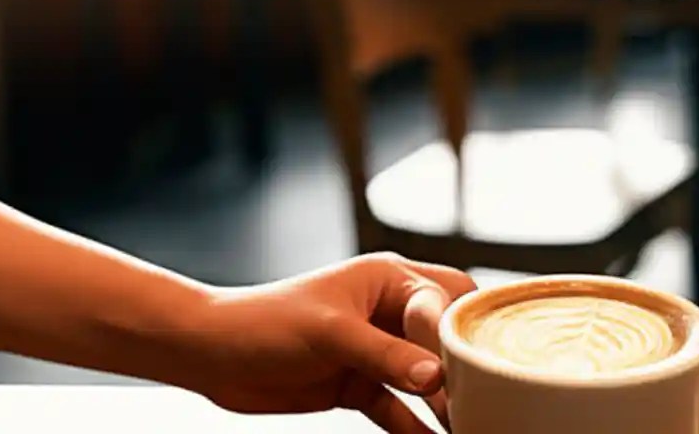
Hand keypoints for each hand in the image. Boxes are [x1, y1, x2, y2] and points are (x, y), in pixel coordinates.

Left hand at [177, 253, 475, 432]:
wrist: (211, 353)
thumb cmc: (264, 322)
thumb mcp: (330, 334)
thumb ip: (385, 355)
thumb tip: (437, 377)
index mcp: (387, 279)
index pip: (445, 300)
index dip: (464, 333)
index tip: (481, 366)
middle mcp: (387, 310)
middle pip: (445, 335)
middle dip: (466, 364)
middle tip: (487, 396)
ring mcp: (374, 349)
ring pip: (425, 377)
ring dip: (444, 403)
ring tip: (471, 427)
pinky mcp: (357, 383)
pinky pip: (398, 407)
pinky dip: (415, 427)